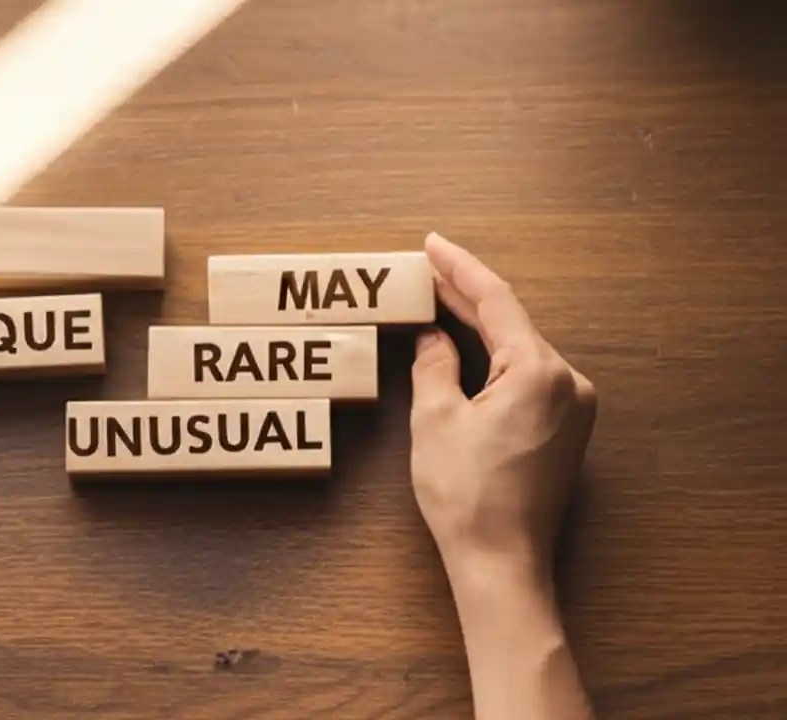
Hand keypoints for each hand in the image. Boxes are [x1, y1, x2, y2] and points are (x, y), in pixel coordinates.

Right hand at [410, 233, 596, 579]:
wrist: (502, 562)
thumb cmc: (468, 496)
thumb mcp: (436, 419)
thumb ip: (434, 365)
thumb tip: (433, 337)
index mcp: (538, 371)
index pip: (496, 301)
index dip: (459, 268)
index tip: (432, 244)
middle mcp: (567, 382)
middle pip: (511, 322)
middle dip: (466, 297)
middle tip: (425, 271)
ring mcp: (573, 407)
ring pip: (520, 349)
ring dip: (481, 327)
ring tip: (439, 303)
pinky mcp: (568, 429)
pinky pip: (528, 376)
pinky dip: (496, 359)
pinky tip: (468, 349)